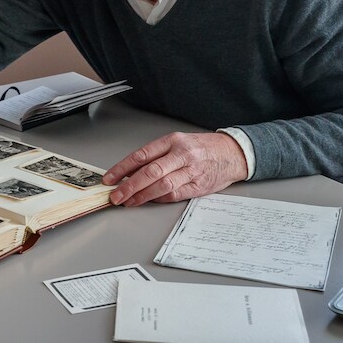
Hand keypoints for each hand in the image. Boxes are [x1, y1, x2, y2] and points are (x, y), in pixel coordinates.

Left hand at [103, 132, 247, 205]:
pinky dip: (159, 199)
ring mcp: (191, 171)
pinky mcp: (198, 186)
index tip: (110, 179)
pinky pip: (174, 195)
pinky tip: (149, 200)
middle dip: (130, 186)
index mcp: (173, 141)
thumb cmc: (201, 148)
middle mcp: (182, 155)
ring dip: (142, 196)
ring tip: (129, 201)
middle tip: (116, 196)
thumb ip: (156, 156)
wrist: (232, 153)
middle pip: (150, 172)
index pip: (141, 155)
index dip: (122, 168)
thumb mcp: (177, 142)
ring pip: (162, 186)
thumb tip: (130, 172)